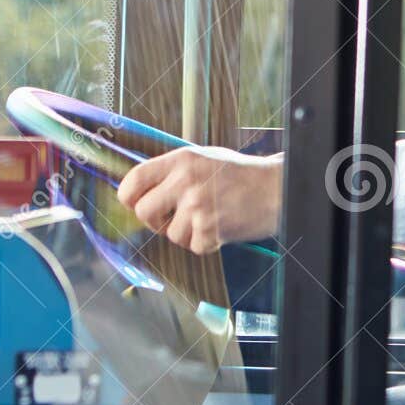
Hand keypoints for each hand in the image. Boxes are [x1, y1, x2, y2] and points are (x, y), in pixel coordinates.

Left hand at [117, 147, 282, 254]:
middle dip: (155, 221)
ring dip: (187, 233)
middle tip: (172, 219)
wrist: (275, 188)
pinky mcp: (211, 229)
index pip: (133, 181)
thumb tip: (142, 190)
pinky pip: (193, 246)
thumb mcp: (204, 158)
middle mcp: (185, 182)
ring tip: (208, 219)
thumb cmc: (241, 174)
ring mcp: (198, 207)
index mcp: (181, 160)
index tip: (136, 203)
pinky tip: (220, 227)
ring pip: (170, 235)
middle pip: (143, 212)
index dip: (129, 198)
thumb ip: (174, 171)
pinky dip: (206, 243)